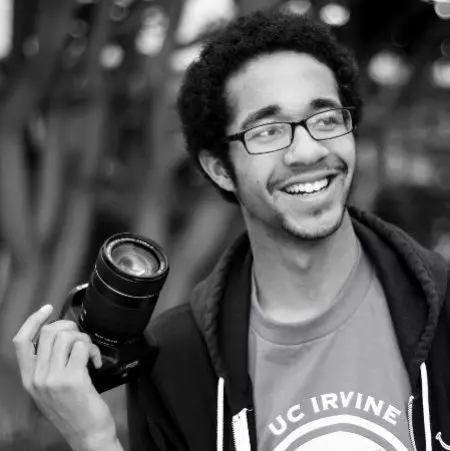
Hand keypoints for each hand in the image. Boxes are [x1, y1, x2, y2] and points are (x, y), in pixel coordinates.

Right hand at [13, 305, 122, 450]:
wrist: (86, 435)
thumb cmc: (72, 411)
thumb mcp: (49, 390)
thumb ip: (48, 366)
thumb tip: (60, 338)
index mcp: (28, 379)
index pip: (21, 342)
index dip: (33, 320)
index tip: (47, 309)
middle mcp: (37, 377)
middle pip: (49, 332)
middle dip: (70, 328)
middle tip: (82, 339)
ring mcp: (54, 378)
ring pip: (67, 336)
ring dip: (84, 339)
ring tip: (90, 353)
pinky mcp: (73, 379)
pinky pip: (82, 346)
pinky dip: (93, 349)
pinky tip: (96, 362)